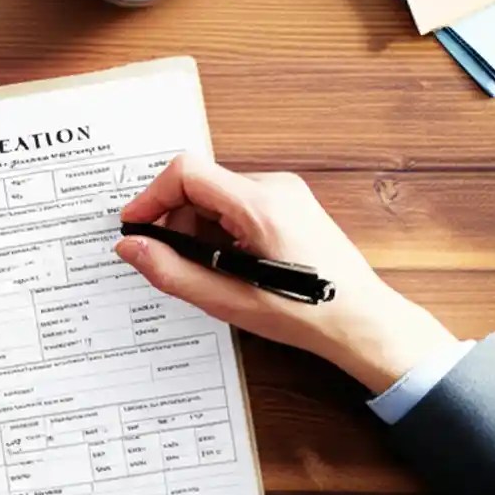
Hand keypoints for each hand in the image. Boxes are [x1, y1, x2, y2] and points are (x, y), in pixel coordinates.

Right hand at [114, 155, 456, 392]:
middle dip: (175, 221)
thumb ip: (172, 272)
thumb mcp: (227, 301)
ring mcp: (285, 193)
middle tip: (172, 262)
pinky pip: (237, 204)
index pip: (187, 173)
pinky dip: (220, 230)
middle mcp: (274, 188)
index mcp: (260, 205)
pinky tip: (230, 264)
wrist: (362, 321)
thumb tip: (132, 248)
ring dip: (198, 229)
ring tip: (209, 271)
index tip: (135, 226)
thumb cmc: (306, 314)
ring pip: (217, 196)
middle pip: (200, 185)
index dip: (152, 196)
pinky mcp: (290, 203)